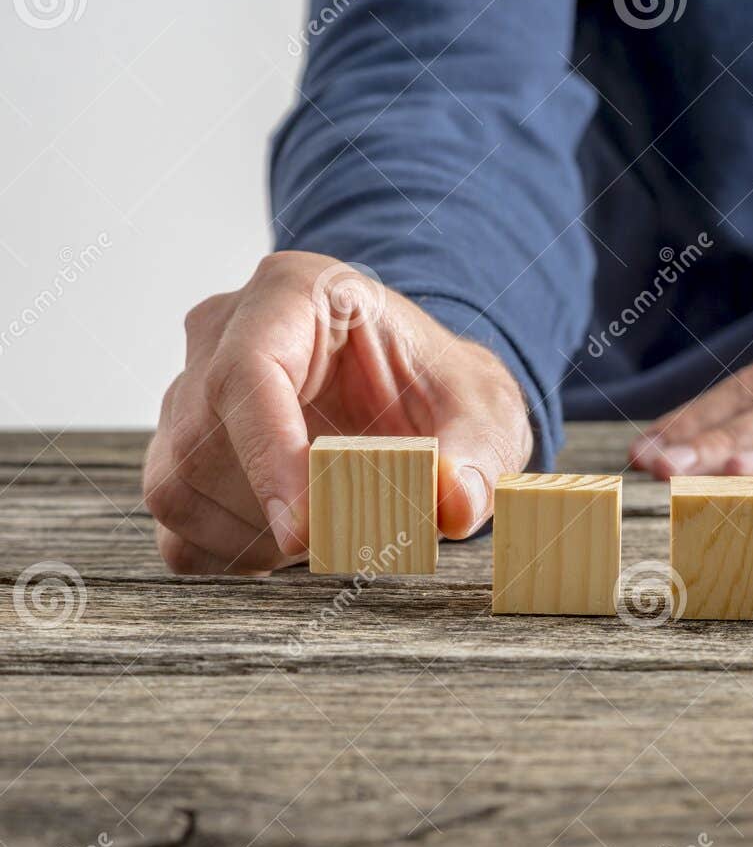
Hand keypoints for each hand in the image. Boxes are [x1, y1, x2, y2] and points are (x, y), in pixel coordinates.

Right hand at [144, 251, 531, 574]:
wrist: (420, 393)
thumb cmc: (443, 388)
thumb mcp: (485, 413)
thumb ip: (478, 457)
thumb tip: (453, 503)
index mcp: (294, 293)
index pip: (247, 372)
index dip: (270, 458)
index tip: (304, 533)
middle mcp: (224, 332)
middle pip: (202, 438)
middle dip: (269, 511)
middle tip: (344, 544)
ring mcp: (189, 388)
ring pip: (175, 485)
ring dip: (248, 536)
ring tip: (327, 536)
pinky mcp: (180, 446)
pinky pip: (173, 519)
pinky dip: (224, 552)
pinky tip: (286, 549)